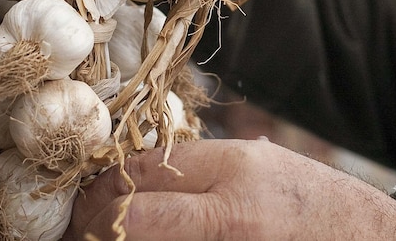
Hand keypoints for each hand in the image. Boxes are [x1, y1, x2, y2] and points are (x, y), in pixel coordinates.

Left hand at [64, 139, 395, 240]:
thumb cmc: (316, 204)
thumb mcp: (262, 163)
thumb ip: (200, 167)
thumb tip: (132, 173)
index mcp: (237, 174)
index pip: (144, 172)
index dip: (104, 183)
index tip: (88, 192)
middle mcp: (231, 219)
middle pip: (133, 218)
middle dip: (95, 223)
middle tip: (79, 227)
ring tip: (95, 240)